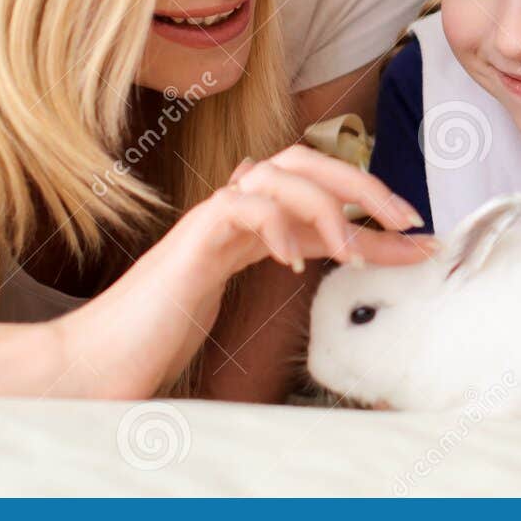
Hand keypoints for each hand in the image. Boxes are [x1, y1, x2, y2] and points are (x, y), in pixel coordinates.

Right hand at [51, 144, 436, 399]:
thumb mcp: (246, 296)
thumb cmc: (163, 333)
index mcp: (251, 223)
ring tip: (349, 252)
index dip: (376, 214)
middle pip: (304, 159)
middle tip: (406, 220)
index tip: (422, 240)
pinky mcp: (191, 239)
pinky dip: (276, 224)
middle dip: (363, 181)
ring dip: (326, 205)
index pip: (323, 197)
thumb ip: (293, 263)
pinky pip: (241, 204)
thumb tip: (358, 256)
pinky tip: (292, 263)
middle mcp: (234, 209)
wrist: (99, 360)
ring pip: (279, 171)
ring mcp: (211, 218)